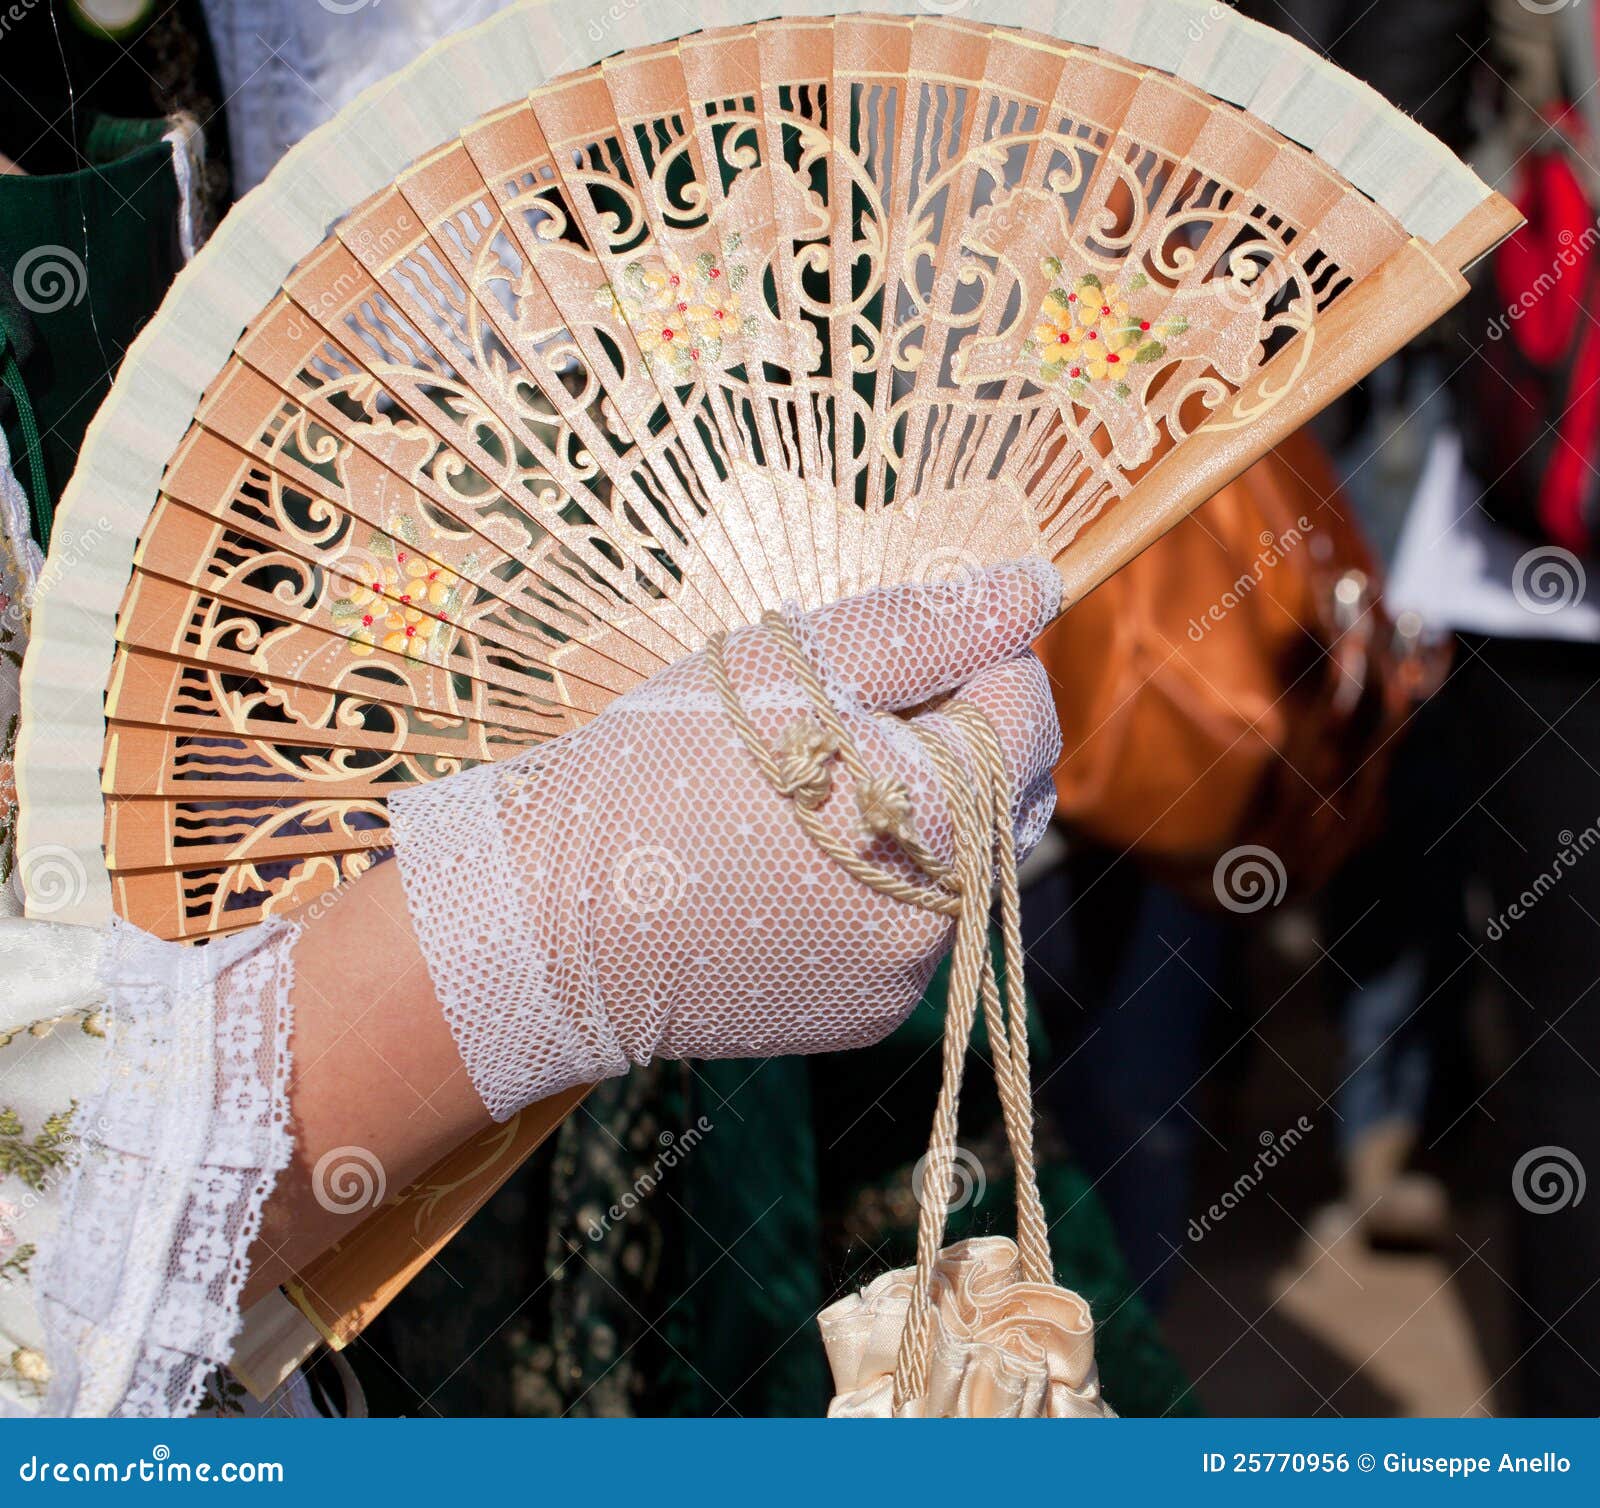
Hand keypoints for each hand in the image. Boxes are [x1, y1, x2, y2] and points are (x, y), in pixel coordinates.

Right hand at [388, 558, 1063, 1118]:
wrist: (549, 924)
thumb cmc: (662, 768)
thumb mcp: (796, 665)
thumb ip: (932, 622)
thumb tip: (1040, 587)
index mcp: (949, 809)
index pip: (1029, 707)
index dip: (969, 663)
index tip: (885, 664)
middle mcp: (950, 909)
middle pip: (1011, 792)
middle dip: (955, 739)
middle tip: (845, 723)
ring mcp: (906, 976)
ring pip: (965, 864)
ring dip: (922, 815)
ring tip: (810, 797)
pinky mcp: (863, 1017)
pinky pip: (910, 931)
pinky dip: (882, 887)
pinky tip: (790, 869)